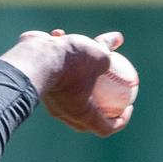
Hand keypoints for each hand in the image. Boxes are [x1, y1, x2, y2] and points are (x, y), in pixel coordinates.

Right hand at [0, 28, 136, 136]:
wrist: (34, 58)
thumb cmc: (71, 63)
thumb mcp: (99, 56)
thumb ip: (107, 52)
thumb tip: (116, 40)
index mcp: (82, 114)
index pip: (105, 128)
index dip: (121, 121)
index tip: (128, 105)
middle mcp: (64, 111)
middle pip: (87, 113)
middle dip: (99, 101)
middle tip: (110, 87)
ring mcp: (49, 98)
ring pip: (68, 87)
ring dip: (76, 71)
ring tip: (83, 52)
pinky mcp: (37, 81)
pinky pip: (51, 70)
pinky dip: (57, 56)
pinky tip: (58, 34)